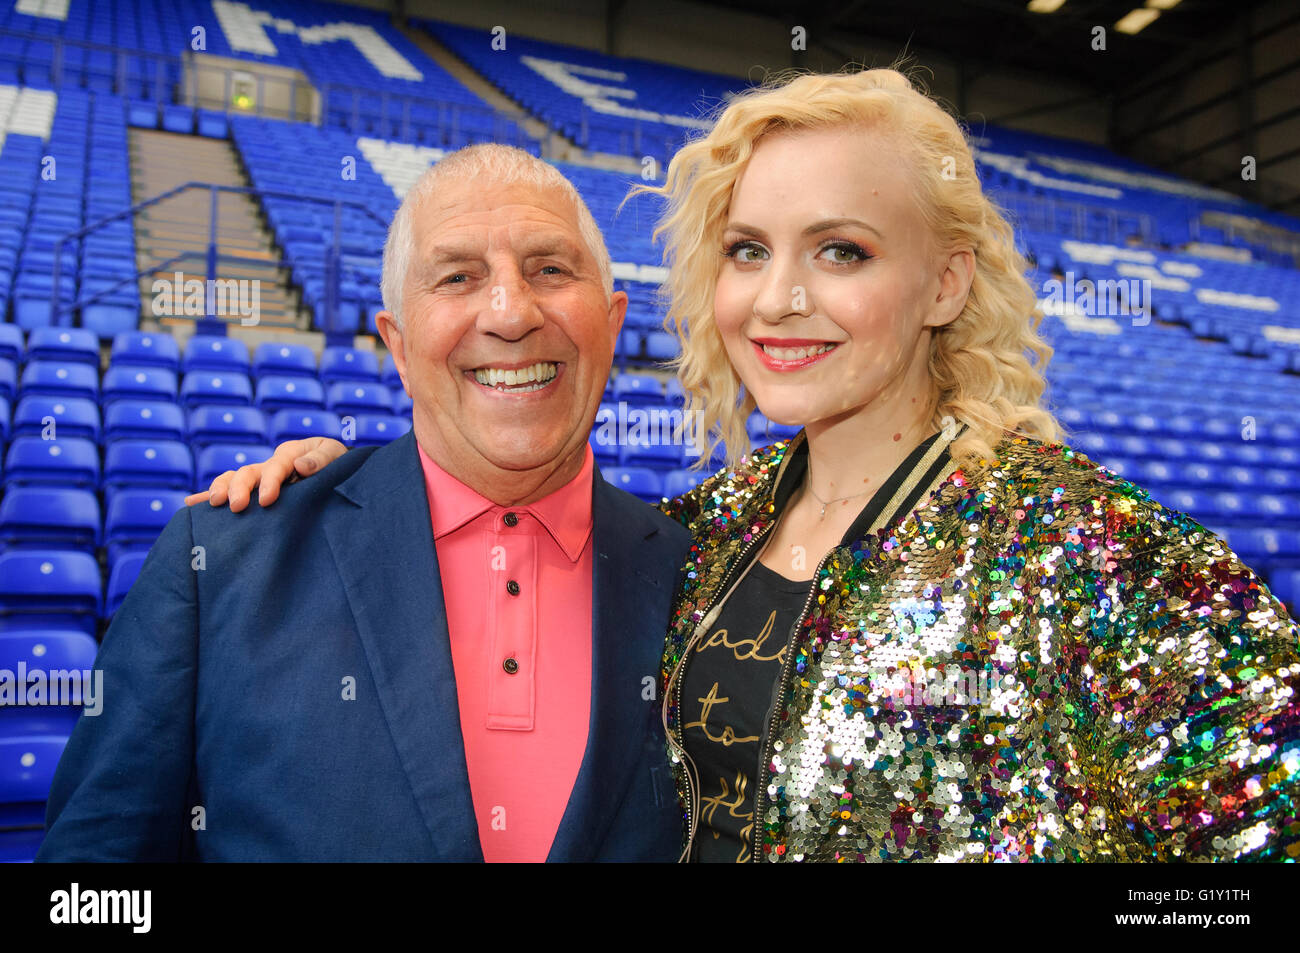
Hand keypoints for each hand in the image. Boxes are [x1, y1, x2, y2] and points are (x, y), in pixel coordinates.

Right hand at [184, 438, 348, 512]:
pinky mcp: (256, 490)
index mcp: (290, 454)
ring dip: (221, 489)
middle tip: (236, 507)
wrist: (339, 469)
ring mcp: (260, 478)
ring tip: (214, 505)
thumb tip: (300, 466)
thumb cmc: (339, 463)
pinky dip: (208, 496)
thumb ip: (321, 460)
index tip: (266, 500)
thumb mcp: (336, 456)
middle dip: (239, 488)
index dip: (270, 482)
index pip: (276, 466)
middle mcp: (271, 464)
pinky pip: (229, 491)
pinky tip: (191, 504)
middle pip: (247, 472)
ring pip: (233, 479)